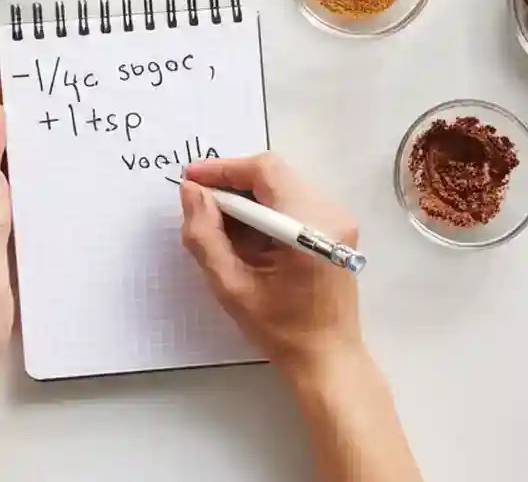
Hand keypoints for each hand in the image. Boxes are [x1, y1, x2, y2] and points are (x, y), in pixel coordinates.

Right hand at [179, 153, 361, 384]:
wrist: (328, 358)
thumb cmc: (281, 330)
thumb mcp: (231, 286)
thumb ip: (205, 235)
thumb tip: (190, 192)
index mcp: (309, 224)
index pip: (264, 171)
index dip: (223, 169)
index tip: (191, 179)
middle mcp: (330, 212)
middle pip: (274, 174)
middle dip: (232, 183)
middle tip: (199, 203)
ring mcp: (337, 218)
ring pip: (282, 185)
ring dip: (247, 197)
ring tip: (218, 223)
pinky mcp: (335, 228)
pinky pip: (292, 201)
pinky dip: (263, 209)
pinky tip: (244, 235)